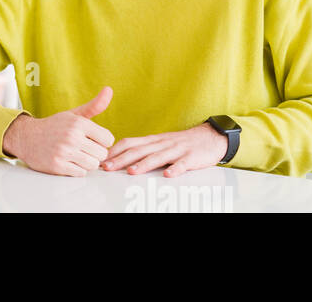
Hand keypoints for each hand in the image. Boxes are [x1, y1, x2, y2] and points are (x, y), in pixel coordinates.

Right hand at [2, 87, 116, 176]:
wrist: (26, 138)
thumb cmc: (53, 126)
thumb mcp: (73, 114)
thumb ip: (94, 106)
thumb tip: (109, 90)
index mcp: (78, 123)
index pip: (108, 139)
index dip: (102, 141)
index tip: (92, 140)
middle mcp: (72, 137)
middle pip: (102, 154)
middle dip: (94, 153)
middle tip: (83, 149)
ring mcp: (64, 152)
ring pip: (93, 165)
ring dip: (86, 162)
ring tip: (76, 155)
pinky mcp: (57, 165)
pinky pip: (80, 173)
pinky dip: (76, 169)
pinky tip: (68, 161)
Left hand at [101, 122, 227, 177]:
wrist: (210, 137)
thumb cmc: (181, 143)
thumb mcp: (159, 143)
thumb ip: (142, 149)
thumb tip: (119, 157)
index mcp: (153, 140)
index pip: (129, 142)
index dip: (115, 151)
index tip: (101, 159)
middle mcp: (162, 143)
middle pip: (139, 151)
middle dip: (121, 159)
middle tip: (107, 167)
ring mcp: (177, 150)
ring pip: (158, 157)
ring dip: (143, 164)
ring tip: (131, 172)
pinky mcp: (191, 157)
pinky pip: (183, 164)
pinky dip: (175, 169)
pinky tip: (168, 175)